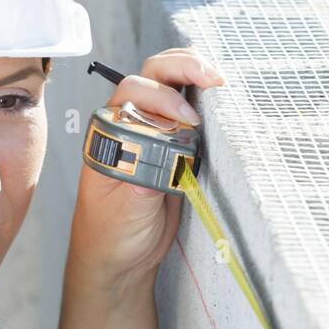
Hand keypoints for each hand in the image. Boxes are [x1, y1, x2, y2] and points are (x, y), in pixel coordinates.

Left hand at [74, 48, 225, 283]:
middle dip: (181, 68)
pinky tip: (221, 95)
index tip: (186, 121)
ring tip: (219, 78)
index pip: (132, 94)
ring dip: (194, 72)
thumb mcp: (125, 212)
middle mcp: (128, 126)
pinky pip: (187, 109)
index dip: (162, 99)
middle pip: (151, 76)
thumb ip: (143, 182)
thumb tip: (165, 156)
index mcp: (107, 136)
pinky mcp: (174, 145)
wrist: (120, 260)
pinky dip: (204, 96)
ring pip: (169, 84)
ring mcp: (152, 132)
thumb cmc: (110, 235)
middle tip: (212, 76)